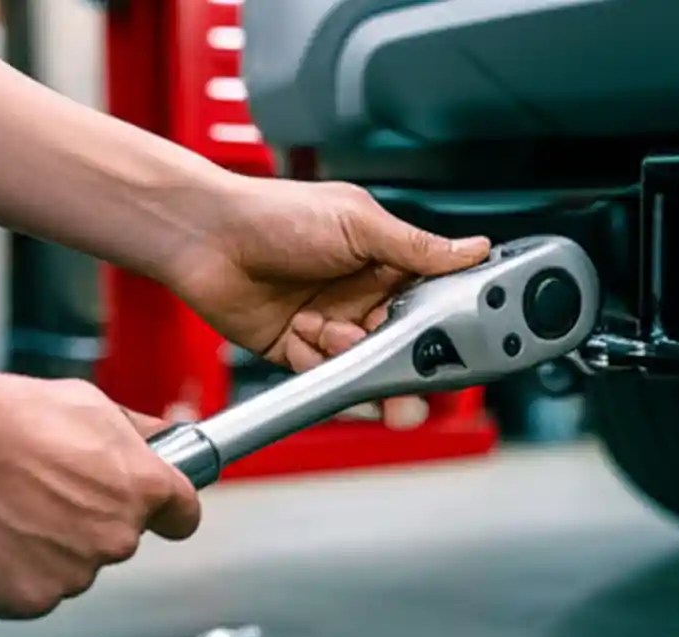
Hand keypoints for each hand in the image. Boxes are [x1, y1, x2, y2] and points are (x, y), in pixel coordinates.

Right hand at [0, 373, 199, 618]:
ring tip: (12, 510)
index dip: (163, 511)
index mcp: (144, 488)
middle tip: (46, 493)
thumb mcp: (93, 405)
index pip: (181, 517)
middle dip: (90, 523)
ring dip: (51, 551)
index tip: (150, 510)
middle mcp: (118, 536)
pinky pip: (33, 594)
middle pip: (118, 541)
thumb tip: (165, 439)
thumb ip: (139, 433)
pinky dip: (14, 576)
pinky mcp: (32, 599)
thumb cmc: (12, 415)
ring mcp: (76, 573)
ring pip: (74, 569)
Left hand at [167, 176, 491, 371]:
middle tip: (421, 378)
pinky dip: (334, 381)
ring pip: (366, 364)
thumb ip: (416, 247)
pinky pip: (327, 379)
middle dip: (411, 362)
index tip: (460, 342)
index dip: (445, 323)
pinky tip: (335, 370)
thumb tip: (474, 250)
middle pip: (401, 342)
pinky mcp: (296, 351)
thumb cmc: (273, 213)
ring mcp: (328, 325)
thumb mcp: (358, 222)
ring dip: (366, 366)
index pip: (430, 299)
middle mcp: (358, 295)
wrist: (204, 238)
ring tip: (356, 354)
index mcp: (382, 260)